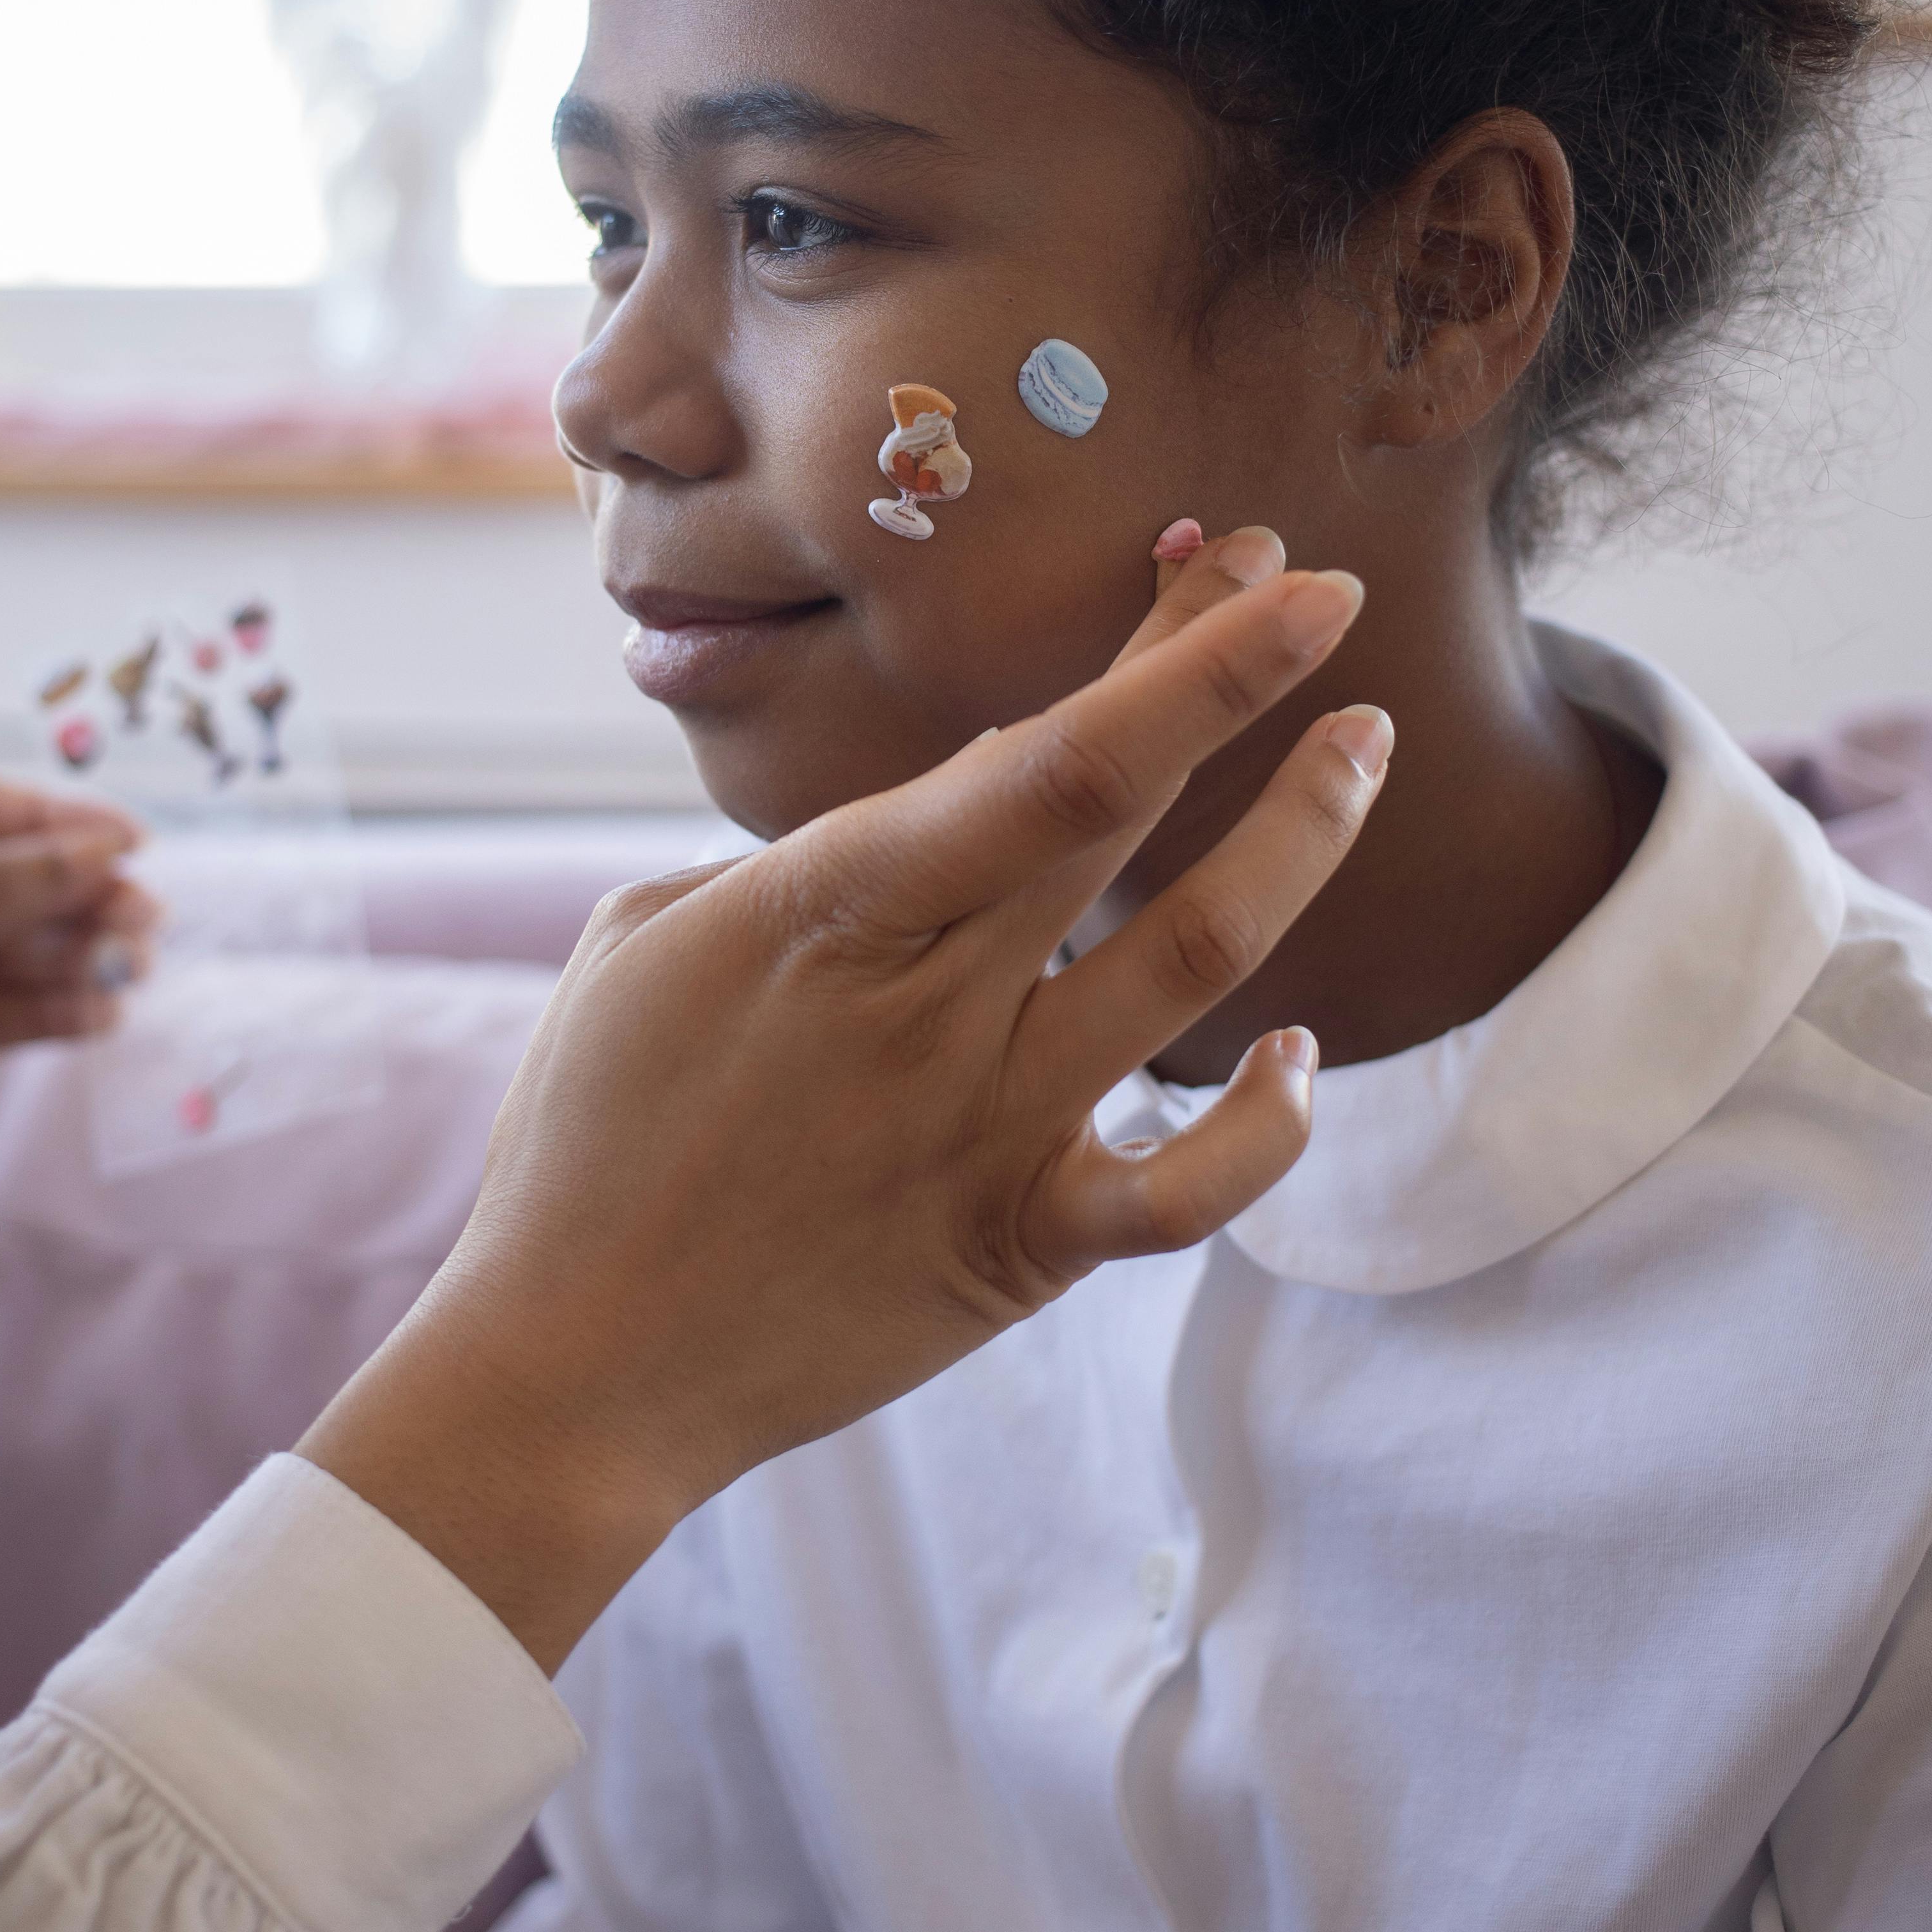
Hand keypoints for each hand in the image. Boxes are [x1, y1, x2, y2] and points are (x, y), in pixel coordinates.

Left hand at [0, 781, 158, 1274]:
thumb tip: (93, 852)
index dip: (54, 820)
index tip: (134, 844)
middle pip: (1, 875)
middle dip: (75, 895)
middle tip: (147, 921)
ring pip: (12, 945)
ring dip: (76, 954)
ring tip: (134, 970)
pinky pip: (3, 1009)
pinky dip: (53, 1010)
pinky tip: (100, 1017)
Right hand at [303, 558, 1388, 1667]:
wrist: (568, 1369)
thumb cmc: (587, 1136)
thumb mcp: (652, 941)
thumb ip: (806, 864)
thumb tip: (940, 813)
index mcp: (825, 908)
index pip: (1043, 755)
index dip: (1176, 656)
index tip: (1249, 561)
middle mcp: (929, 1007)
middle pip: (1128, 810)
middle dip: (1241, 682)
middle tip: (1323, 596)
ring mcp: (987, 1131)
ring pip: (1197, 962)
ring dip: (1299, 838)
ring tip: (1362, 748)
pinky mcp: (1018, 1249)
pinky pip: (1186, 1190)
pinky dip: (1265, 1125)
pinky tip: (1300, 1057)